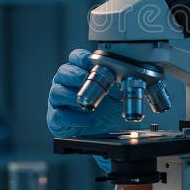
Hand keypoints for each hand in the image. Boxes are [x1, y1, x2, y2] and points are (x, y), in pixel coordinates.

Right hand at [46, 49, 123, 171]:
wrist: (108, 132)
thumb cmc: (110, 109)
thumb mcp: (120, 92)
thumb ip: (122, 81)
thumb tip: (133, 74)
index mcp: (81, 73)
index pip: (75, 59)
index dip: (79, 57)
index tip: (87, 60)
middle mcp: (68, 85)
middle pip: (63, 72)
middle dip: (73, 74)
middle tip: (84, 79)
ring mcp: (60, 102)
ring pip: (56, 92)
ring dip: (70, 95)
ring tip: (84, 101)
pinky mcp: (58, 119)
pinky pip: (58, 115)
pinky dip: (72, 117)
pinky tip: (86, 119)